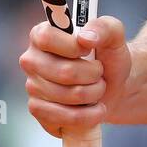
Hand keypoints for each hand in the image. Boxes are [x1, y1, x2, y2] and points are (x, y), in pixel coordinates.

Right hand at [20, 16, 130, 139]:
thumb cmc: (108, 56)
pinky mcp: (39, 111)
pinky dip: (88, 115)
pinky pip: (63, 118)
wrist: (114, 85)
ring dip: (94, 93)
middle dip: (93, 74)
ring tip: (98, 87)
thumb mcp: (114, 35)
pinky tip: (94, 108)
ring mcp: (32, 87)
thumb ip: (104, 27)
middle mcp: (32, 60)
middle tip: (100, 72)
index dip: (72, 46)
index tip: (88, 50)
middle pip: (63, 71)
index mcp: (42, 34)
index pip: (46, 38)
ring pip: (67, 96)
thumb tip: (85, 37)